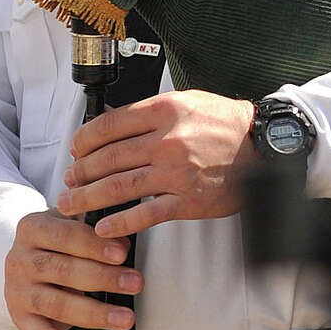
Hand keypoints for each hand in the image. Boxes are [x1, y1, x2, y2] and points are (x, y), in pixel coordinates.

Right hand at [4, 209, 143, 329]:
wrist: (23, 261)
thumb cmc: (55, 242)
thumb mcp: (70, 225)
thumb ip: (95, 233)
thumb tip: (123, 246)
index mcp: (32, 228)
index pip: (65, 236)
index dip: (95, 245)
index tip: (122, 253)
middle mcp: (19, 260)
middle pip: (63, 270)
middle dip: (103, 278)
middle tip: (135, 283)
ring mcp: (16, 290)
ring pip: (55, 303)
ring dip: (93, 313)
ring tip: (124, 318)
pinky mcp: (18, 316)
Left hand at [57, 90, 257, 236]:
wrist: (262, 146)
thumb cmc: (224, 123)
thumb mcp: (186, 101)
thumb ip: (150, 113)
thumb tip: (112, 127)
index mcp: (163, 111)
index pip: (109, 126)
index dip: (83, 141)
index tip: (74, 151)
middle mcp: (167, 140)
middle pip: (108, 158)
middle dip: (80, 172)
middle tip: (68, 181)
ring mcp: (176, 172)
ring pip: (119, 186)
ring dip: (88, 197)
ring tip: (71, 204)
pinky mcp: (187, 200)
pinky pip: (146, 214)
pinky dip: (121, 223)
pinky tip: (105, 228)